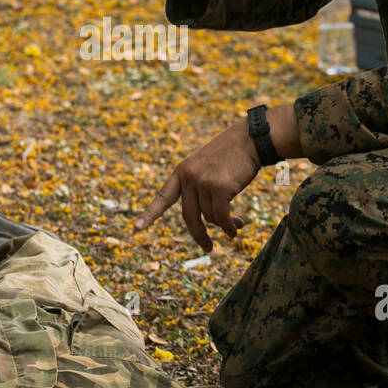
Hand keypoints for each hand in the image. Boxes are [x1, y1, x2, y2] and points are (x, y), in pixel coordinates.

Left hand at [135, 120, 259, 250]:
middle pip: (189, 217)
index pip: (163, 196)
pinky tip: (237, 227)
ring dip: (224, 225)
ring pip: (210, 217)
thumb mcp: (206, 166)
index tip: (137, 228)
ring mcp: (203, 182)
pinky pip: (221, 217)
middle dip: (199, 235)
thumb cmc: (231, 154)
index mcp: (182, 171)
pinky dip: (229, 226)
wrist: (249, 140)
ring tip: (236, 224)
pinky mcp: (219, 188)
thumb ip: (199, 187)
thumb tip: (208, 219)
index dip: (150, 214)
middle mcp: (188, 177)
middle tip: (208, 248)